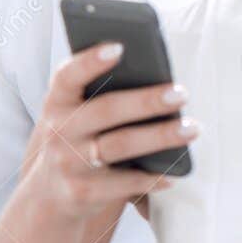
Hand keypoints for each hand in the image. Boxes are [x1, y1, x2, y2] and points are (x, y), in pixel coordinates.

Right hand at [14, 42, 195, 224]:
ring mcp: (69, 163)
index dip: (89, 61)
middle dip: (145, 101)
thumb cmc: (77, 142)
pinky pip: (124, 183)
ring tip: (191, 128)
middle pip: (105, 110)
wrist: (50, 194)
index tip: (119, 47)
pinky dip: (152, 179)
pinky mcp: (82, 192)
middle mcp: (58, 131)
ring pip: (120, 145)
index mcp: (57, 104)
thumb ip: (99, 96)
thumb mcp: (75, 116)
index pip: (67, 77)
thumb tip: (155, 77)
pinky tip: (172, 175)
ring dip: (159, 136)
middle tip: (181, 93)